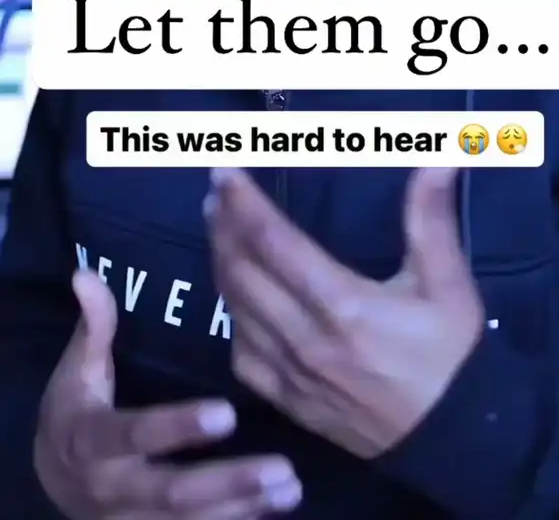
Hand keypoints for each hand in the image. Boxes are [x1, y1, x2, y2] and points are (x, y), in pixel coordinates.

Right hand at [34, 270, 301, 518]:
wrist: (56, 480)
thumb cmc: (77, 411)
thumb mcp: (78, 370)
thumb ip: (94, 326)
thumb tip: (86, 274)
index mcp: (93, 442)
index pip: (135, 435)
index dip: (178, 427)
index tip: (226, 413)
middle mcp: (114, 489)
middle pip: (174, 492)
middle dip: (228, 481)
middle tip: (281, 467)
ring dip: (243, 506)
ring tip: (290, 486)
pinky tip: (277, 507)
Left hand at [208, 166, 483, 459]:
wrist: (454, 441)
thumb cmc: (450, 356)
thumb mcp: (447, 284)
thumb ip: (431, 218)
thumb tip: (439, 158)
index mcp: (342, 305)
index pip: (273, 242)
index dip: (242, 202)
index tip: (223, 170)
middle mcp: (305, 339)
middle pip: (242, 271)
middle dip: (222, 225)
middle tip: (215, 191)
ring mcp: (290, 374)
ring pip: (235, 309)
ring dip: (221, 262)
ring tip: (217, 226)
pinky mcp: (287, 400)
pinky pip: (241, 351)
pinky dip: (231, 313)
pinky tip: (233, 292)